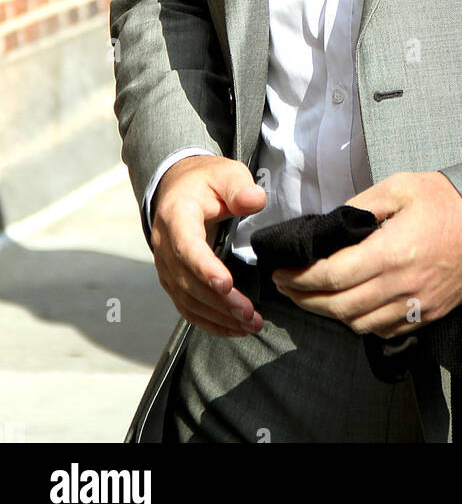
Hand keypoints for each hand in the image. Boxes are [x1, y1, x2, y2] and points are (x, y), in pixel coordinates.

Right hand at [151, 156, 266, 337]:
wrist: (179, 188)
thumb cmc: (206, 181)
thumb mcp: (226, 174)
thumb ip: (240, 187)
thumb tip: (255, 201)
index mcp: (176, 216)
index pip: (186, 247)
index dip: (204, 268)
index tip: (226, 285)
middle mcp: (164, 245)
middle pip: (187, 281)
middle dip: (219, 302)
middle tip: (249, 315)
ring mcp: (166, 266)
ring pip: (186, 300)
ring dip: (217, 317)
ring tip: (249, 325)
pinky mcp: (172, 280)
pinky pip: (186, 307)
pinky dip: (209, 322)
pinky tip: (233, 329)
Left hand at [271, 171, 461, 337]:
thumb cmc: (448, 201)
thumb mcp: (401, 186)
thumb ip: (361, 205)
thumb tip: (330, 224)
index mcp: (393, 250)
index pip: (334, 275)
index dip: (301, 278)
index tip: (281, 272)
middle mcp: (403, 284)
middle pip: (340, 306)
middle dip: (306, 299)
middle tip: (286, 286)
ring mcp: (417, 304)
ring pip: (360, 323)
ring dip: (330, 313)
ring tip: (312, 295)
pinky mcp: (428, 314)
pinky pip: (384, 331)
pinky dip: (360, 322)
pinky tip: (349, 306)